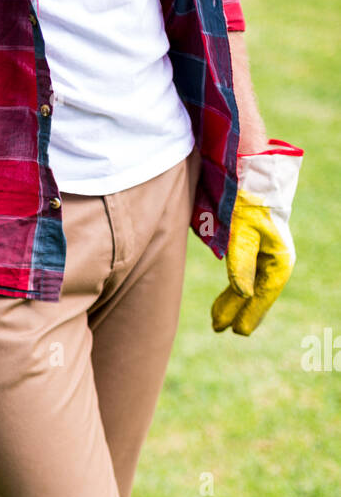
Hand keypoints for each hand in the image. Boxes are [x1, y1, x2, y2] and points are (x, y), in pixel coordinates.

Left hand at [212, 142, 302, 335]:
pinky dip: (234, 284)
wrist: (246, 165)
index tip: (236, 331)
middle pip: (257, 291)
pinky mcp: (253, 240)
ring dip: (235, 300)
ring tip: (217, 318)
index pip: (264, 293)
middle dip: (238, 310)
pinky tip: (228, 293)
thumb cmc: (245, 196)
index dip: (250, 313)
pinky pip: (246, 270)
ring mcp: (266, 248)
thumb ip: (241, 261)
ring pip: (250, 282)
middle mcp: (275, 255)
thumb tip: (242, 291)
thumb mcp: (241, 230)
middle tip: (219, 328)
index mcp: (279, 256)